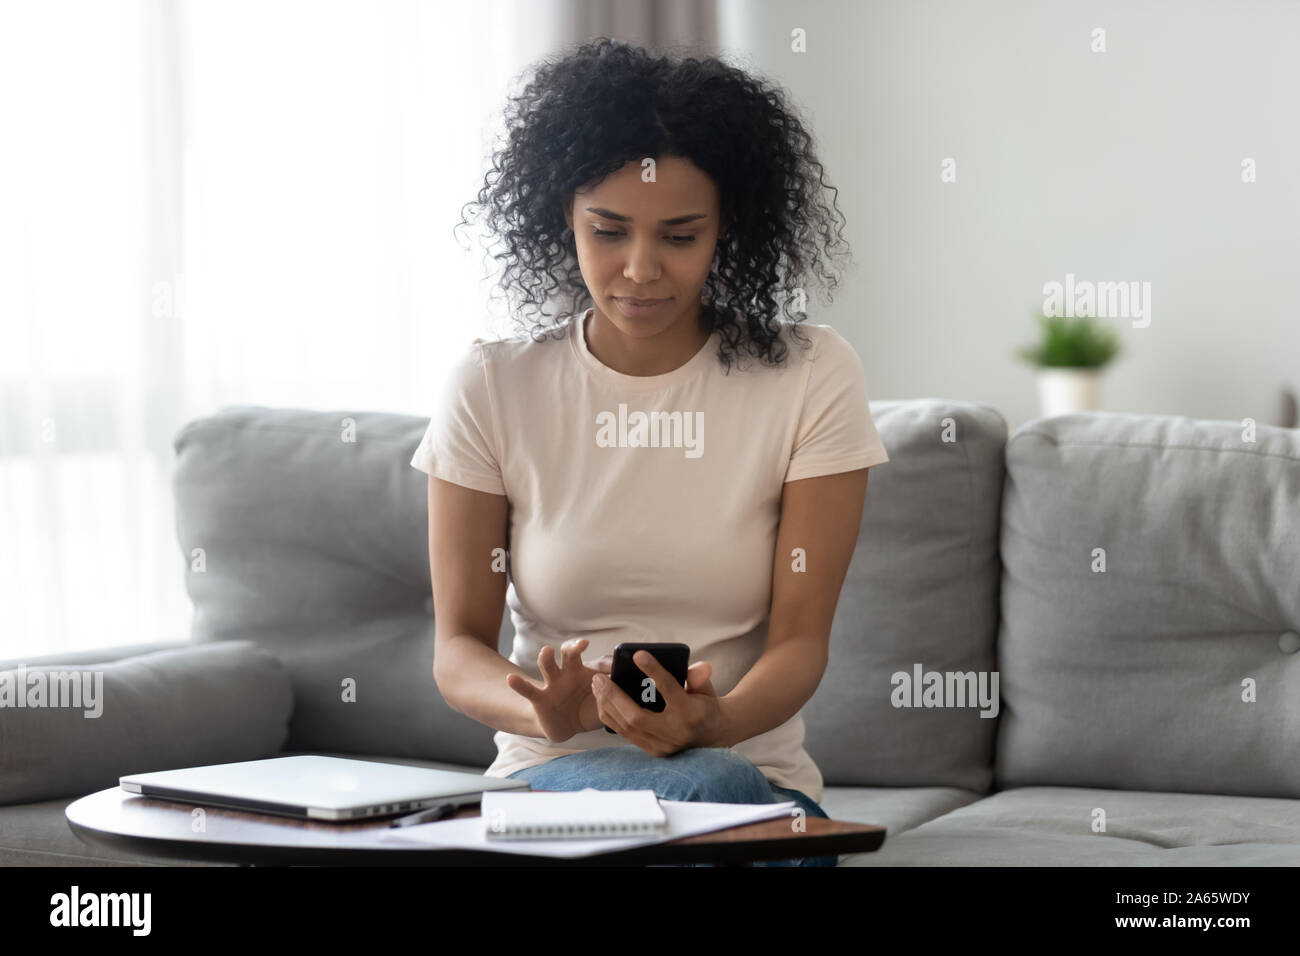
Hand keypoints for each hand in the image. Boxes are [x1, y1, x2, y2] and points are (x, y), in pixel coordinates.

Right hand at [506, 638, 611, 742]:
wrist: (566, 725)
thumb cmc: (588, 707)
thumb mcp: (604, 700)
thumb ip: (616, 692)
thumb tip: (634, 685)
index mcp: (585, 672)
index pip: (594, 659)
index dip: (604, 659)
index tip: (613, 659)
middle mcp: (567, 673)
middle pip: (568, 654)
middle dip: (572, 647)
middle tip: (580, 645)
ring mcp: (552, 685)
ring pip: (548, 666)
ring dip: (547, 657)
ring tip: (547, 651)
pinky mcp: (540, 699)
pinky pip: (529, 690)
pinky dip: (520, 685)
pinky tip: (512, 678)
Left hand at [591, 650, 724, 756]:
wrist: (714, 735)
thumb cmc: (706, 704)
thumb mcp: (706, 688)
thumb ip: (698, 676)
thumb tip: (701, 665)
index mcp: (691, 712)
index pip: (670, 690)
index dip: (654, 672)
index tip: (638, 654)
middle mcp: (675, 732)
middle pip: (637, 716)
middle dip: (614, 696)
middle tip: (599, 677)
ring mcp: (663, 746)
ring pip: (627, 727)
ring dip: (608, 706)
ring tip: (597, 686)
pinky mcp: (654, 751)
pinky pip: (626, 734)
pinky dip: (612, 717)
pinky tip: (602, 702)